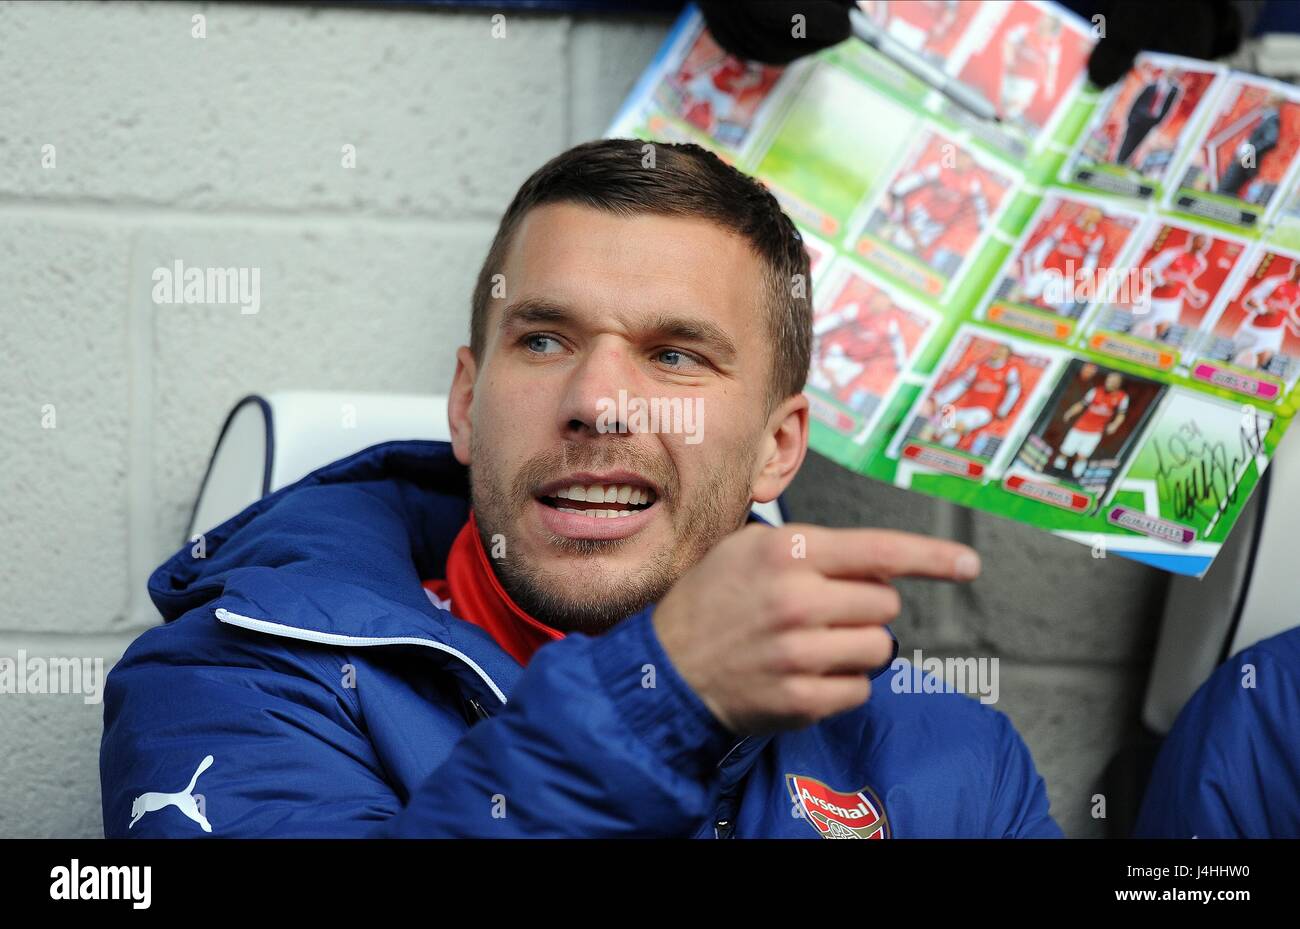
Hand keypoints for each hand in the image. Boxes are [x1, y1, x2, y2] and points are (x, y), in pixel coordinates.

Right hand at [652, 523, 980, 735]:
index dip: (934, 558)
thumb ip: (813, 546)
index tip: (968, 564)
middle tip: (827, 612)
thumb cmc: (709, 601)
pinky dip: (843, 684)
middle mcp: (796, 599)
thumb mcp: (748, 546)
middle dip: (866, 608)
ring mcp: (799, 653)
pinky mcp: (800, 698)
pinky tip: (807, 673)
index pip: (882, 550)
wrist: (666, 668)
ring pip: (879, 648)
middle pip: (886, 604)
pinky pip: (859, 690)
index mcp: (788, 552)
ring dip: (857, 647)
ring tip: (813, 644)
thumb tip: (879, 565)